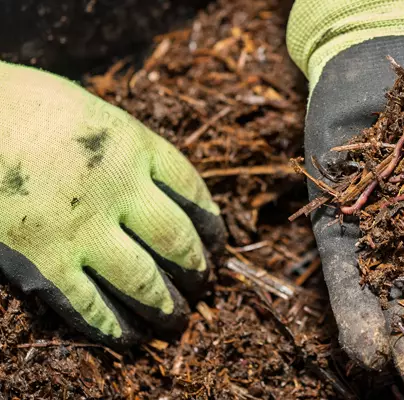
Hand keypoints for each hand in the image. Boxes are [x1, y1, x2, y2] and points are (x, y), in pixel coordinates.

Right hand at [0, 62, 226, 345]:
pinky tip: (126, 336)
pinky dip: (111, 325)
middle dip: (195, 267)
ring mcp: (82, 228)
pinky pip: (87, 304)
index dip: (209, 220)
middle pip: (175, 238)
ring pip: (142, 279)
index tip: (216, 239)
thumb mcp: (86, 110)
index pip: (190, 188)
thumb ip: (122, 145)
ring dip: (164, 304)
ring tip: (176, 317)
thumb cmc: (16, 104)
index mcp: (133, 145)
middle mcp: (118, 189)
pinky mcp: (43, 261)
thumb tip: (146, 174)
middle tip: (203, 282)